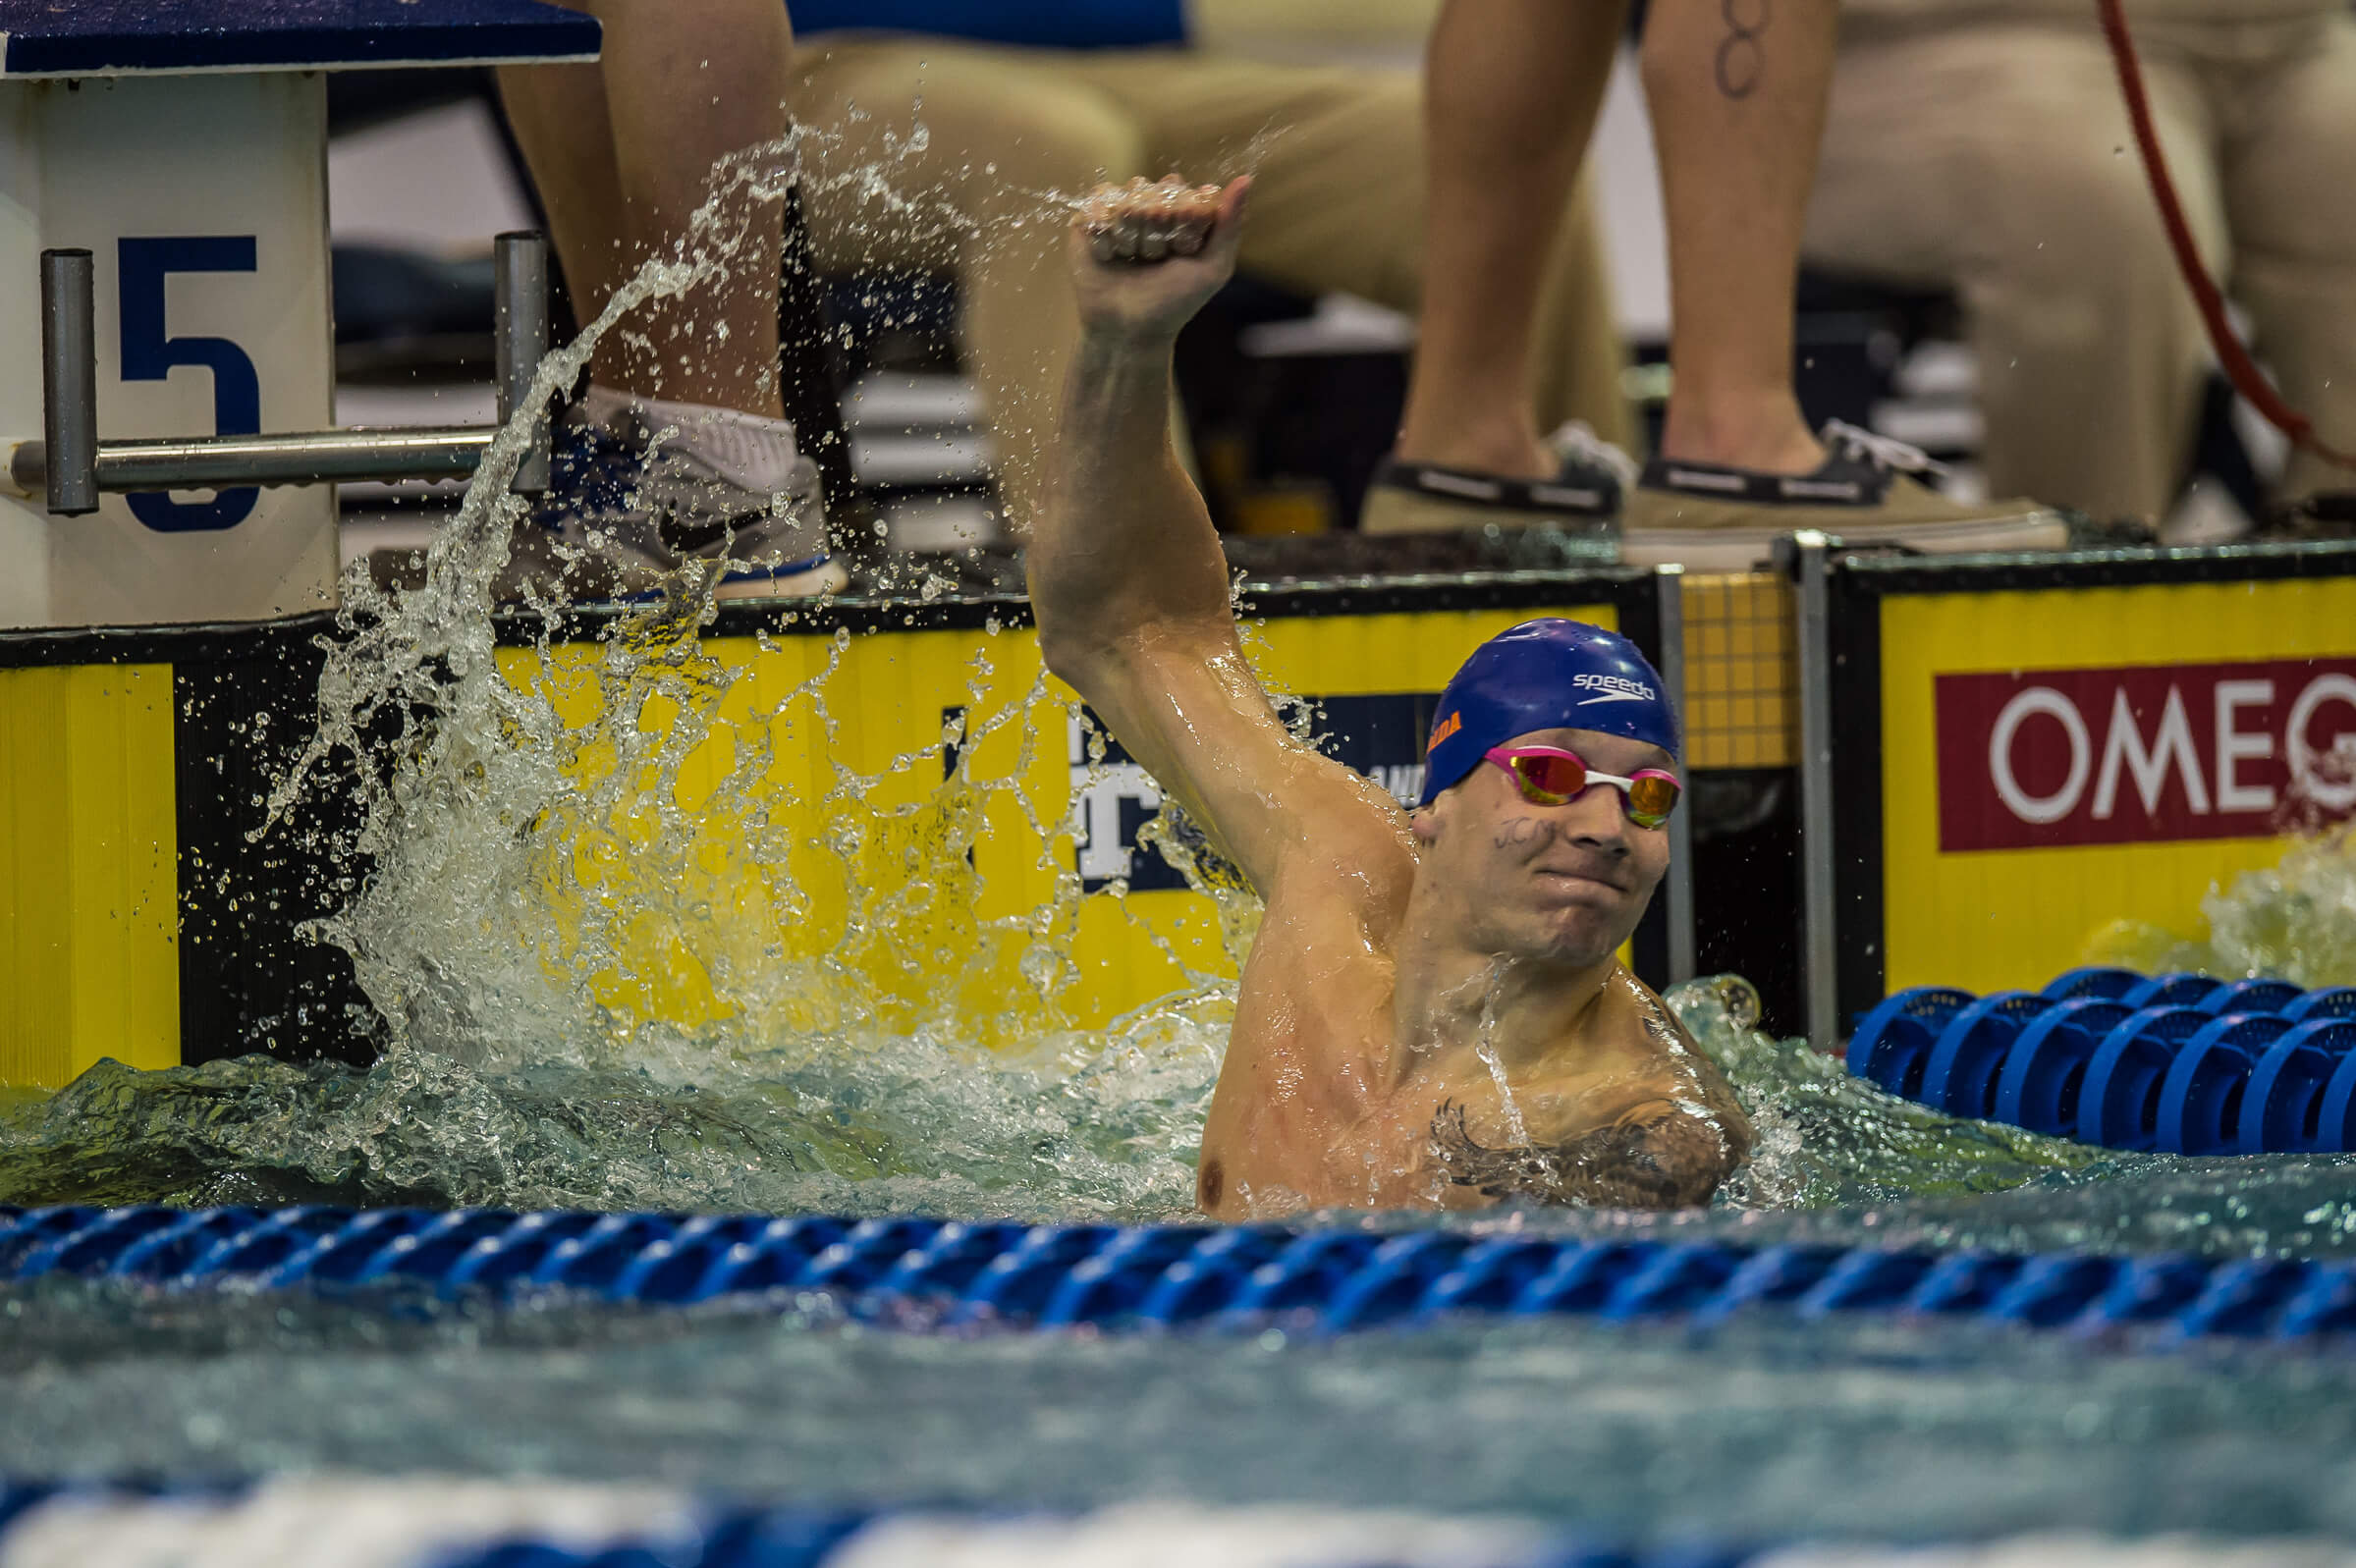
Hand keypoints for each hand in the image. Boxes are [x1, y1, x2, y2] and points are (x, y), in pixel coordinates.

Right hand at [1067, 174, 1251, 339]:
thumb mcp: (1213, 268)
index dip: (1182, 221)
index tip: (1182, 250)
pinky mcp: (1090, 220)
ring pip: (1126, 199)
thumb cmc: (1175, 302)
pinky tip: (1110, 257)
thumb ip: (1230, 224)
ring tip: (1131, 259)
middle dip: (1155, 233)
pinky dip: (1106, 236)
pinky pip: (1099, 205)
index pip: (1183, 190)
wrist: (1128, 330)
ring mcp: (1120, 212)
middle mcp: (1151, 206)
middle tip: (1154, 260)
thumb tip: (1245, 179)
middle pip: (1153, 193)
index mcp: (1182, 212)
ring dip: (1131, 236)